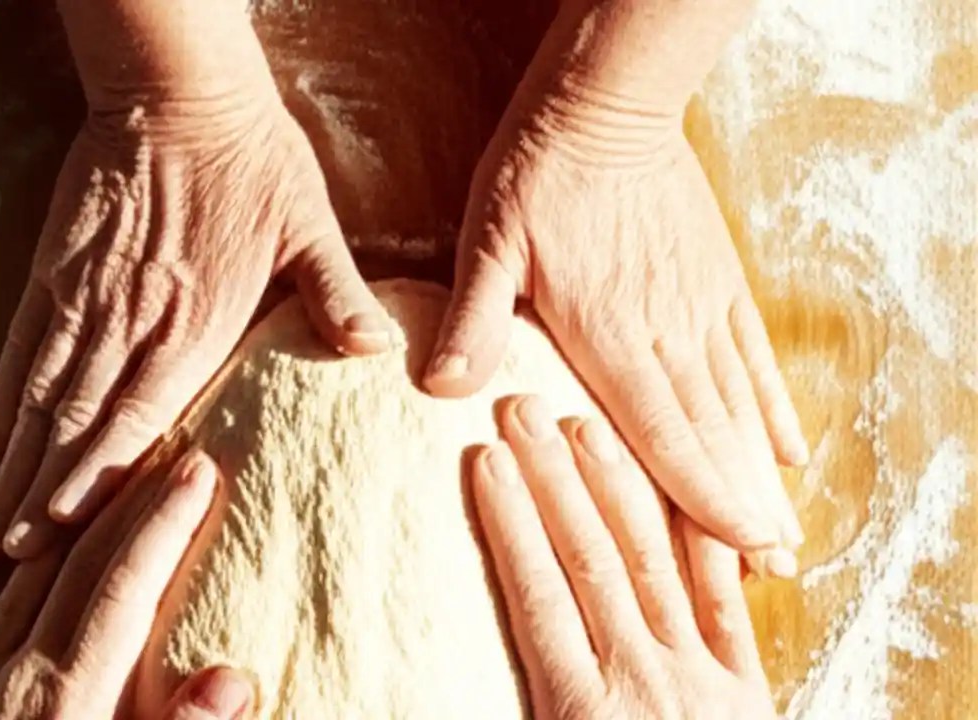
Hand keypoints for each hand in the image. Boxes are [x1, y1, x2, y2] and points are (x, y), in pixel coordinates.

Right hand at [0, 91, 395, 557]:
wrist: (177, 90)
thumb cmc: (254, 160)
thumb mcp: (312, 227)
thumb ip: (338, 294)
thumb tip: (382, 348)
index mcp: (195, 322)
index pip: (139, 415)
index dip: (99, 475)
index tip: (67, 528)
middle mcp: (131, 321)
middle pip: (78, 421)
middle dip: (44, 492)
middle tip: (14, 552)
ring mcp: (85, 297)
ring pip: (41, 393)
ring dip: (16, 460)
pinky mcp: (55, 268)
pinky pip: (20, 344)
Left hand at [0, 450, 254, 719]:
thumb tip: (232, 678)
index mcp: (68, 701)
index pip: (123, 586)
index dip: (164, 523)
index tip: (201, 468)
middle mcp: (20, 676)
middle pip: (81, 561)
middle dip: (136, 498)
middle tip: (181, 447)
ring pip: (38, 569)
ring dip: (90, 517)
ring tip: (137, 476)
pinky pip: (9, 600)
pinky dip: (49, 556)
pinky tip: (73, 537)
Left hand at [426, 83, 805, 567]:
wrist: (606, 103)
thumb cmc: (538, 175)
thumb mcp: (489, 244)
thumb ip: (474, 321)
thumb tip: (443, 391)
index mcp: (610, 335)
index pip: (665, 434)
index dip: (703, 498)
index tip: (740, 548)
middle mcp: (668, 333)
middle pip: (712, 435)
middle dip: (739, 506)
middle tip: (768, 567)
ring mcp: (701, 308)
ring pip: (739, 405)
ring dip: (759, 472)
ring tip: (782, 530)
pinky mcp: (719, 281)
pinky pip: (754, 355)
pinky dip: (773, 405)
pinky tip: (787, 447)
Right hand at [470, 397, 773, 719]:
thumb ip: (530, 701)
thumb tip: (460, 652)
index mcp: (577, 705)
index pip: (535, 591)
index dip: (510, 519)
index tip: (490, 460)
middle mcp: (637, 677)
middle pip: (588, 558)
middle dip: (553, 479)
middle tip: (527, 413)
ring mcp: (698, 678)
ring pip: (652, 565)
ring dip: (617, 490)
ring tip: (589, 427)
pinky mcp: (746, 691)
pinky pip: (728, 608)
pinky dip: (710, 549)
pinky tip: (694, 494)